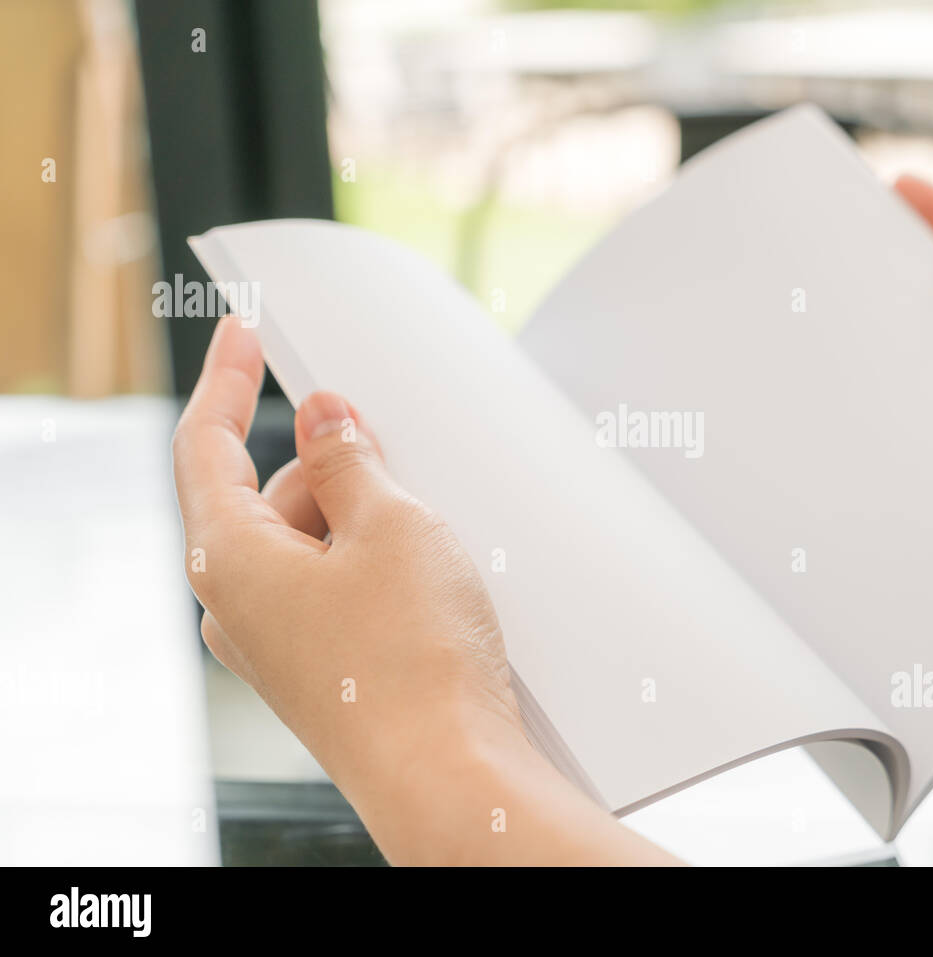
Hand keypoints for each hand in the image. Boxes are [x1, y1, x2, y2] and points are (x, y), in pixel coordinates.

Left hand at [173, 316, 675, 864]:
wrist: (447, 771)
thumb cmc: (412, 660)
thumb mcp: (390, 525)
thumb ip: (348, 459)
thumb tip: (323, 418)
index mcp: (229, 557)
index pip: (205, 444)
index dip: (225, 378)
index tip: (241, 334)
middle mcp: (236, 605)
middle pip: (269, 493)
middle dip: (329, 462)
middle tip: (390, 447)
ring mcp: (275, 643)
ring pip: (306, 542)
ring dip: (357, 517)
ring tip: (423, 532)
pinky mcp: (316, 668)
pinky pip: (328, 587)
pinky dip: (366, 561)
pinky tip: (420, 573)